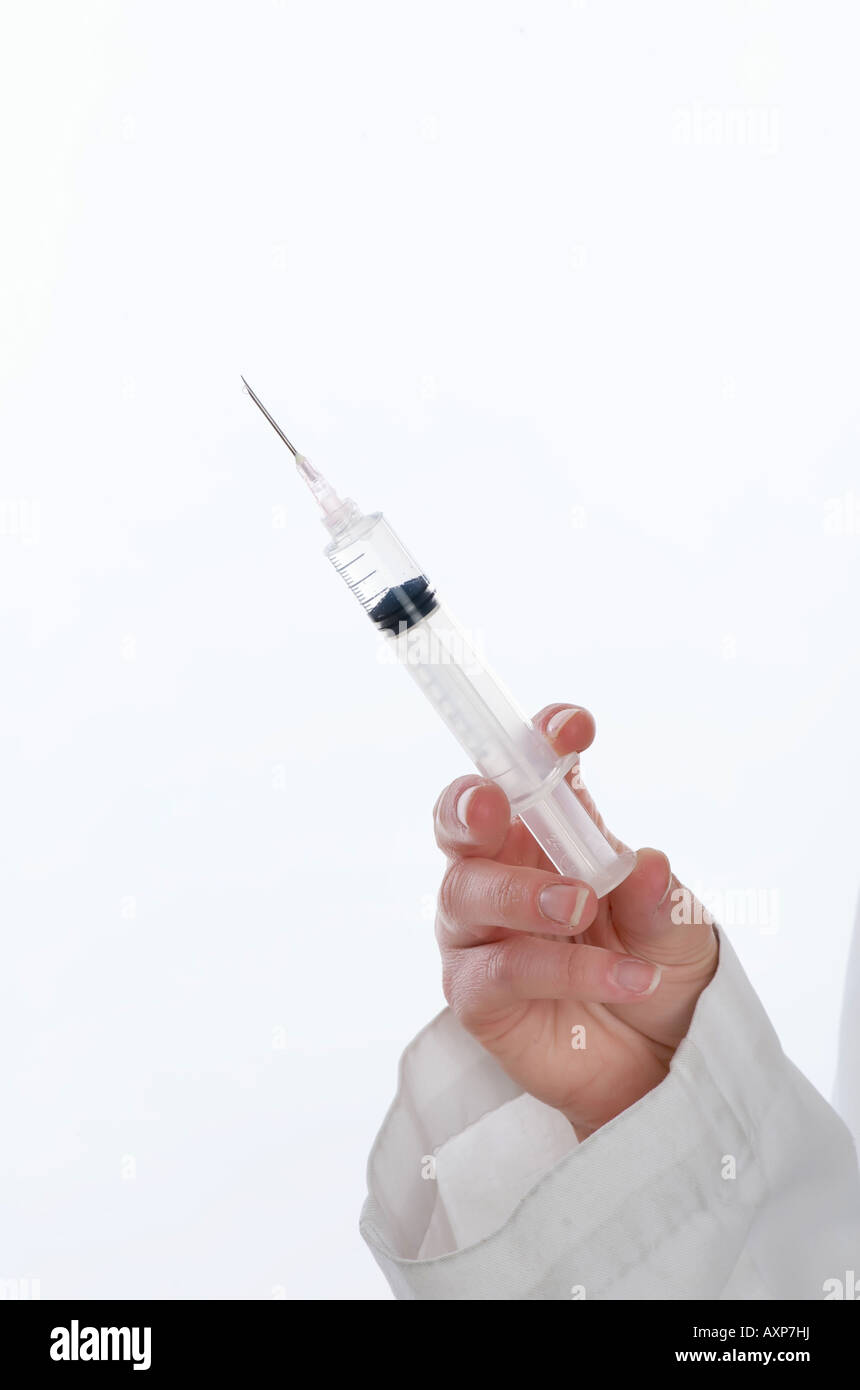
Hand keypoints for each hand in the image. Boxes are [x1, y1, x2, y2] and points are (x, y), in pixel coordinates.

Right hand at [433, 703, 717, 1139]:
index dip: (540, 740)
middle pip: (460, 819)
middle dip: (469, 802)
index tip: (572, 727)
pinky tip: (623, 975)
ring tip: (582, 906)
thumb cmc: (657, 969)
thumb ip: (658, 896)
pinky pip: (502, 969)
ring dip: (525, 894)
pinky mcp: (476, 993)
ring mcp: (481, 932)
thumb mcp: (678, 927)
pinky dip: (563, 966)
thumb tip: (644, 862)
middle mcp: (502, 869)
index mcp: (549, 832)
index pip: (530, 771)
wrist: (658, 1065)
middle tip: (497, 805)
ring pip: (468, 891)